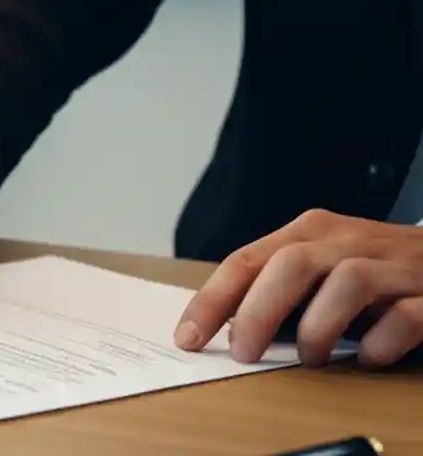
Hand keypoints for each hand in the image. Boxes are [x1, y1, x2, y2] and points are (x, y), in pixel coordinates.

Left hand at [175, 209, 422, 366]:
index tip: (188, 337)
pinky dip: (380, 343)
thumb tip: (228, 327)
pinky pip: (404, 317)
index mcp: (311, 232)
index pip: (246, 260)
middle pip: (289, 266)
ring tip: (310, 358)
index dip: (211, 300)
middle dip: (257, 314)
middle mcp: (348, 240)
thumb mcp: (322, 268)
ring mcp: (394, 264)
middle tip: (244, 354)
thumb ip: (280, 288)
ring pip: (346, 283)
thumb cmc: (376, 270)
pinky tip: (368, 357)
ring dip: (319, 329)